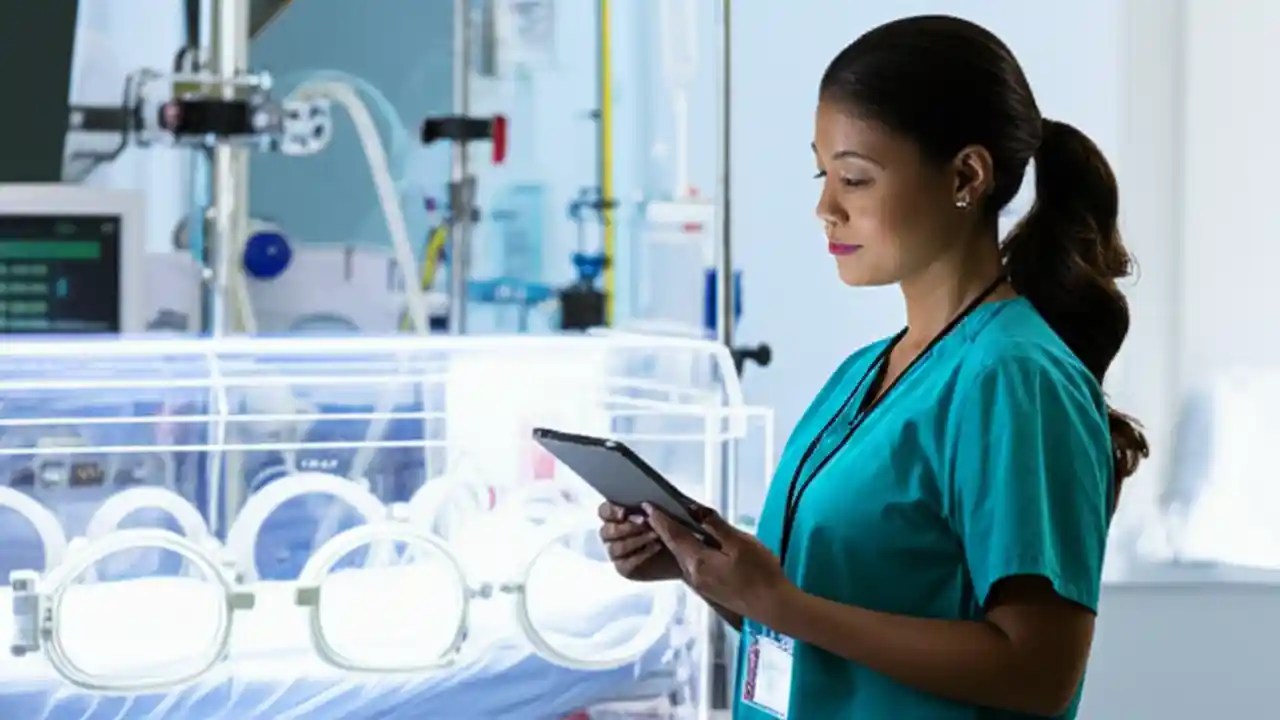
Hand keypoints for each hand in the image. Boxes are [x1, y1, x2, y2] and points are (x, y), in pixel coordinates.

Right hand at [598, 502, 681, 581]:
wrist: (685, 548)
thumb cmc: (674, 525)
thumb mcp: (671, 510)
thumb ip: (658, 507)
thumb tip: (647, 506)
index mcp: (618, 514)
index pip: (604, 511)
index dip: (611, 511)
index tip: (625, 512)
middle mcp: (613, 534)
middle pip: (606, 531)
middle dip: (626, 527)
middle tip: (645, 522)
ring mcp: (619, 552)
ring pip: (615, 548)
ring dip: (636, 540)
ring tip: (656, 535)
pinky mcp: (626, 568)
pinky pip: (625, 564)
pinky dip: (641, 555)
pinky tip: (656, 547)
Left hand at [644, 503, 793, 622]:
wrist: (773, 607)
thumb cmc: (761, 572)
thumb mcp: (741, 543)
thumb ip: (716, 527)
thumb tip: (695, 510)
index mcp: (698, 561)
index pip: (673, 535)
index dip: (660, 519)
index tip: (647, 505)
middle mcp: (692, 573)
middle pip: (673, 546)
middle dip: (662, 529)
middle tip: (653, 511)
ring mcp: (699, 583)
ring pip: (681, 556)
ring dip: (673, 540)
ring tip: (668, 523)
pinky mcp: (708, 588)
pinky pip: (690, 563)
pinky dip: (685, 550)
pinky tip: (691, 543)